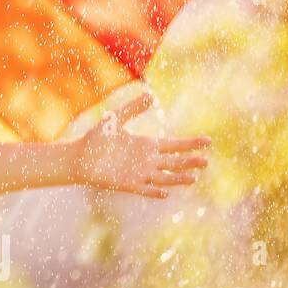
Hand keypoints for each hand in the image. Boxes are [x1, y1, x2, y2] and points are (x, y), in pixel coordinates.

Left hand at [74, 92, 210, 198]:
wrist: (79, 157)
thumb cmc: (97, 139)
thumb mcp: (115, 119)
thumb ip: (132, 108)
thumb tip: (150, 95)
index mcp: (147, 145)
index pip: (174, 145)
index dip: (190, 144)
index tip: (208, 141)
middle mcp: (147, 160)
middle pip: (174, 162)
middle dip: (189, 161)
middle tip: (206, 161)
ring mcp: (139, 173)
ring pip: (164, 177)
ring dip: (177, 178)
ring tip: (193, 178)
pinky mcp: (128, 184)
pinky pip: (144, 189)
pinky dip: (154, 191)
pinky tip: (165, 192)